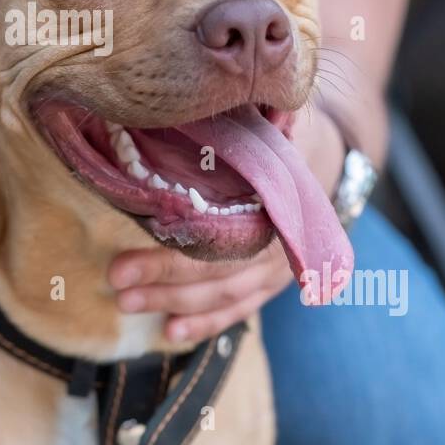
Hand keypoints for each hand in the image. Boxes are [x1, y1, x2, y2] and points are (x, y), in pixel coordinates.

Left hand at [106, 107, 345, 341]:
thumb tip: (192, 110)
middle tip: (116, 283)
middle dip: (163, 281)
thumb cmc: (281, 134)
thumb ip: (240, 124)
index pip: (216, 239)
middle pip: (218, 271)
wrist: (328, 160)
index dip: (168, 256)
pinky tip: (171, 334)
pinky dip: (208, 322)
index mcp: (274, 198)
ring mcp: (280, 265)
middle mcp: (281, 239)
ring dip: (176, 304)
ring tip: (128, 304)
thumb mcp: (267, 120)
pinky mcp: (274, 281)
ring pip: (227, 294)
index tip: (118, 262)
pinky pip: (241, 308)